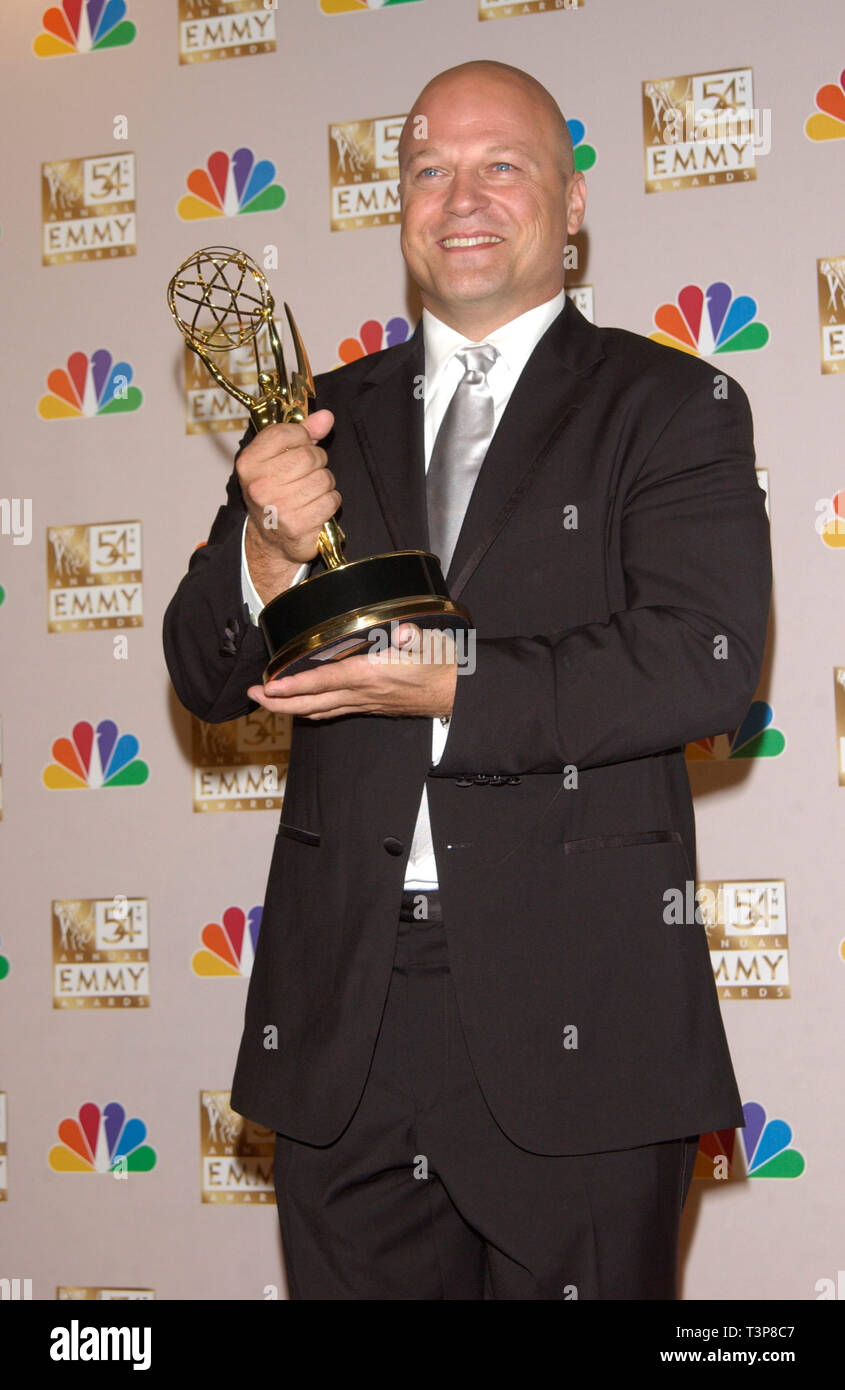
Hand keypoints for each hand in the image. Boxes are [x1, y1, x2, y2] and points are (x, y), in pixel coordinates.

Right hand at [239, 409, 337, 601]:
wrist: (270, 539)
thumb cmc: (275, 493)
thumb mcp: (277, 459)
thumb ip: (302, 434)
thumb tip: (326, 417)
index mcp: (249, 463)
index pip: (286, 433)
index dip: (303, 437)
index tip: (301, 447)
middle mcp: (259, 486)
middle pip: (310, 456)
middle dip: (317, 463)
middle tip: (307, 475)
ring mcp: (277, 507)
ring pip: (324, 478)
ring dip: (325, 484)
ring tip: (311, 492)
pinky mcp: (297, 526)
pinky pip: (330, 500)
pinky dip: (329, 502)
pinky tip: (316, 507)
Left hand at [247, 623, 457, 720]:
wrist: (457, 694)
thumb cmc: (441, 665)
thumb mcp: (428, 643)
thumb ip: (412, 636)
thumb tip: (401, 632)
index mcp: (370, 675)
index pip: (323, 682)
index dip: (294, 685)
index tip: (270, 685)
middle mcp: (362, 694)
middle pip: (311, 704)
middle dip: (279, 702)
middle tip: (253, 695)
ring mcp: (364, 704)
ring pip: (318, 710)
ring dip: (290, 708)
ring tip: (267, 701)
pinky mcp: (368, 707)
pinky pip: (332, 711)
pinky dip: (311, 709)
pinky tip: (302, 705)